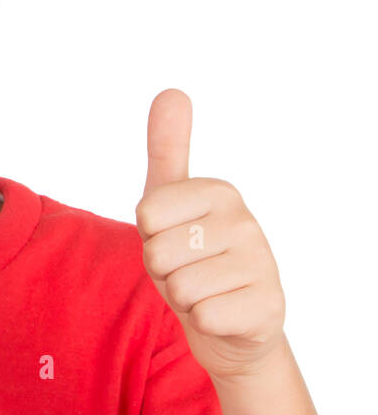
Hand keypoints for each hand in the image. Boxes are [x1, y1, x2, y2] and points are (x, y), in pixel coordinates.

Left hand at [135, 89, 286, 381]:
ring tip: (205, 291)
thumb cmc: (193, 257)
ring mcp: (262, 263)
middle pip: (159, 254)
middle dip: (164, 272)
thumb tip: (171, 91)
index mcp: (219, 191)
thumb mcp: (171, 202)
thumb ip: (168, 149)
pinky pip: (204, 316)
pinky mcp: (267, 305)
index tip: (173, 240)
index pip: (146, 216)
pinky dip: (205, 321)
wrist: (230, 322)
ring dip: (184, 298)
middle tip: (188, 271)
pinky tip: (223, 312)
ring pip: (180, 288)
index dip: (149, 238)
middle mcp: (245, 221)